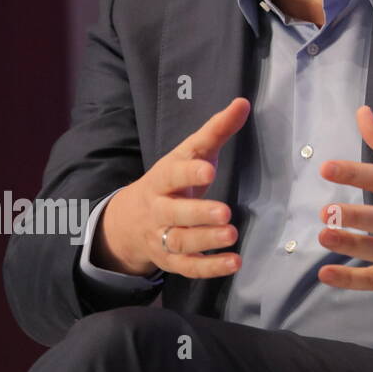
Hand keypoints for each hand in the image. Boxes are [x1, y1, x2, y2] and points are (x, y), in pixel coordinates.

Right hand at [93, 97, 249, 276]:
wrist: (130, 220)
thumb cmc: (173, 180)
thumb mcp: (190, 153)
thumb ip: (216, 130)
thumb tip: (242, 103)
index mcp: (163, 179)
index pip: (173, 175)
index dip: (189, 173)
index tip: (209, 170)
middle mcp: (159, 210)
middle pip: (175, 213)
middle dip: (198, 213)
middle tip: (225, 213)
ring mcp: (163, 237)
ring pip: (181, 242)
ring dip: (206, 241)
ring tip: (231, 235)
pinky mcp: (171, 260)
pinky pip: (189, 267)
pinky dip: (211, 268)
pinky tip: (234, 263)